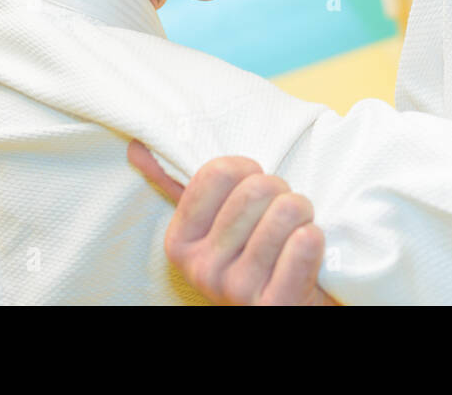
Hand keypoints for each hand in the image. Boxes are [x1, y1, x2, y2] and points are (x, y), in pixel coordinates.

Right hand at [127, 140, 338, 305]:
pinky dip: (315, 238)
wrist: (289, 305)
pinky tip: (308, 249)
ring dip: (303, 213)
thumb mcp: (215, 222)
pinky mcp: (276, 305)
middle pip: (257, 189)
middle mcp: (202, 269)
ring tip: (297, 230)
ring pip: (286, 210)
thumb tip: (136, 146)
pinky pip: (304, 244)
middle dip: (281, 191)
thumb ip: (177, 183)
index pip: (219, 171)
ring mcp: (237, 290)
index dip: (249, 170)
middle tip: (282, 213)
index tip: (254, 188)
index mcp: (179, 242)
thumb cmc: (255, 252)